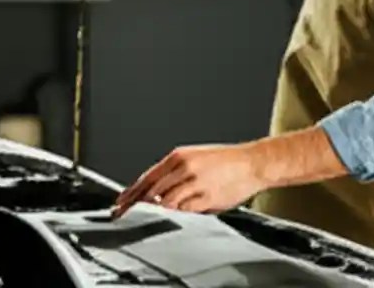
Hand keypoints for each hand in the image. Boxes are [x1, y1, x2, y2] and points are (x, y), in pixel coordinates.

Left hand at [111, 143, 266, 218]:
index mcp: (178, 156)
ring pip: (165, 203)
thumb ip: (174, 173)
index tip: (121, 203)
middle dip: (137, 205)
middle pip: (151, 191)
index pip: (146, 177)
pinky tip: (175, 217)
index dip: (131, 192)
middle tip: (127, 215)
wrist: (252, 163)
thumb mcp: (195, 159)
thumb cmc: (226, 162)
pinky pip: (184, 211)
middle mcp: (184, 168)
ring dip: (157, 211)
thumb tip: (154, 192)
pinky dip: (177, 216)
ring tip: (151, 217)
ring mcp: (195, 183)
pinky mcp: (207, 198)